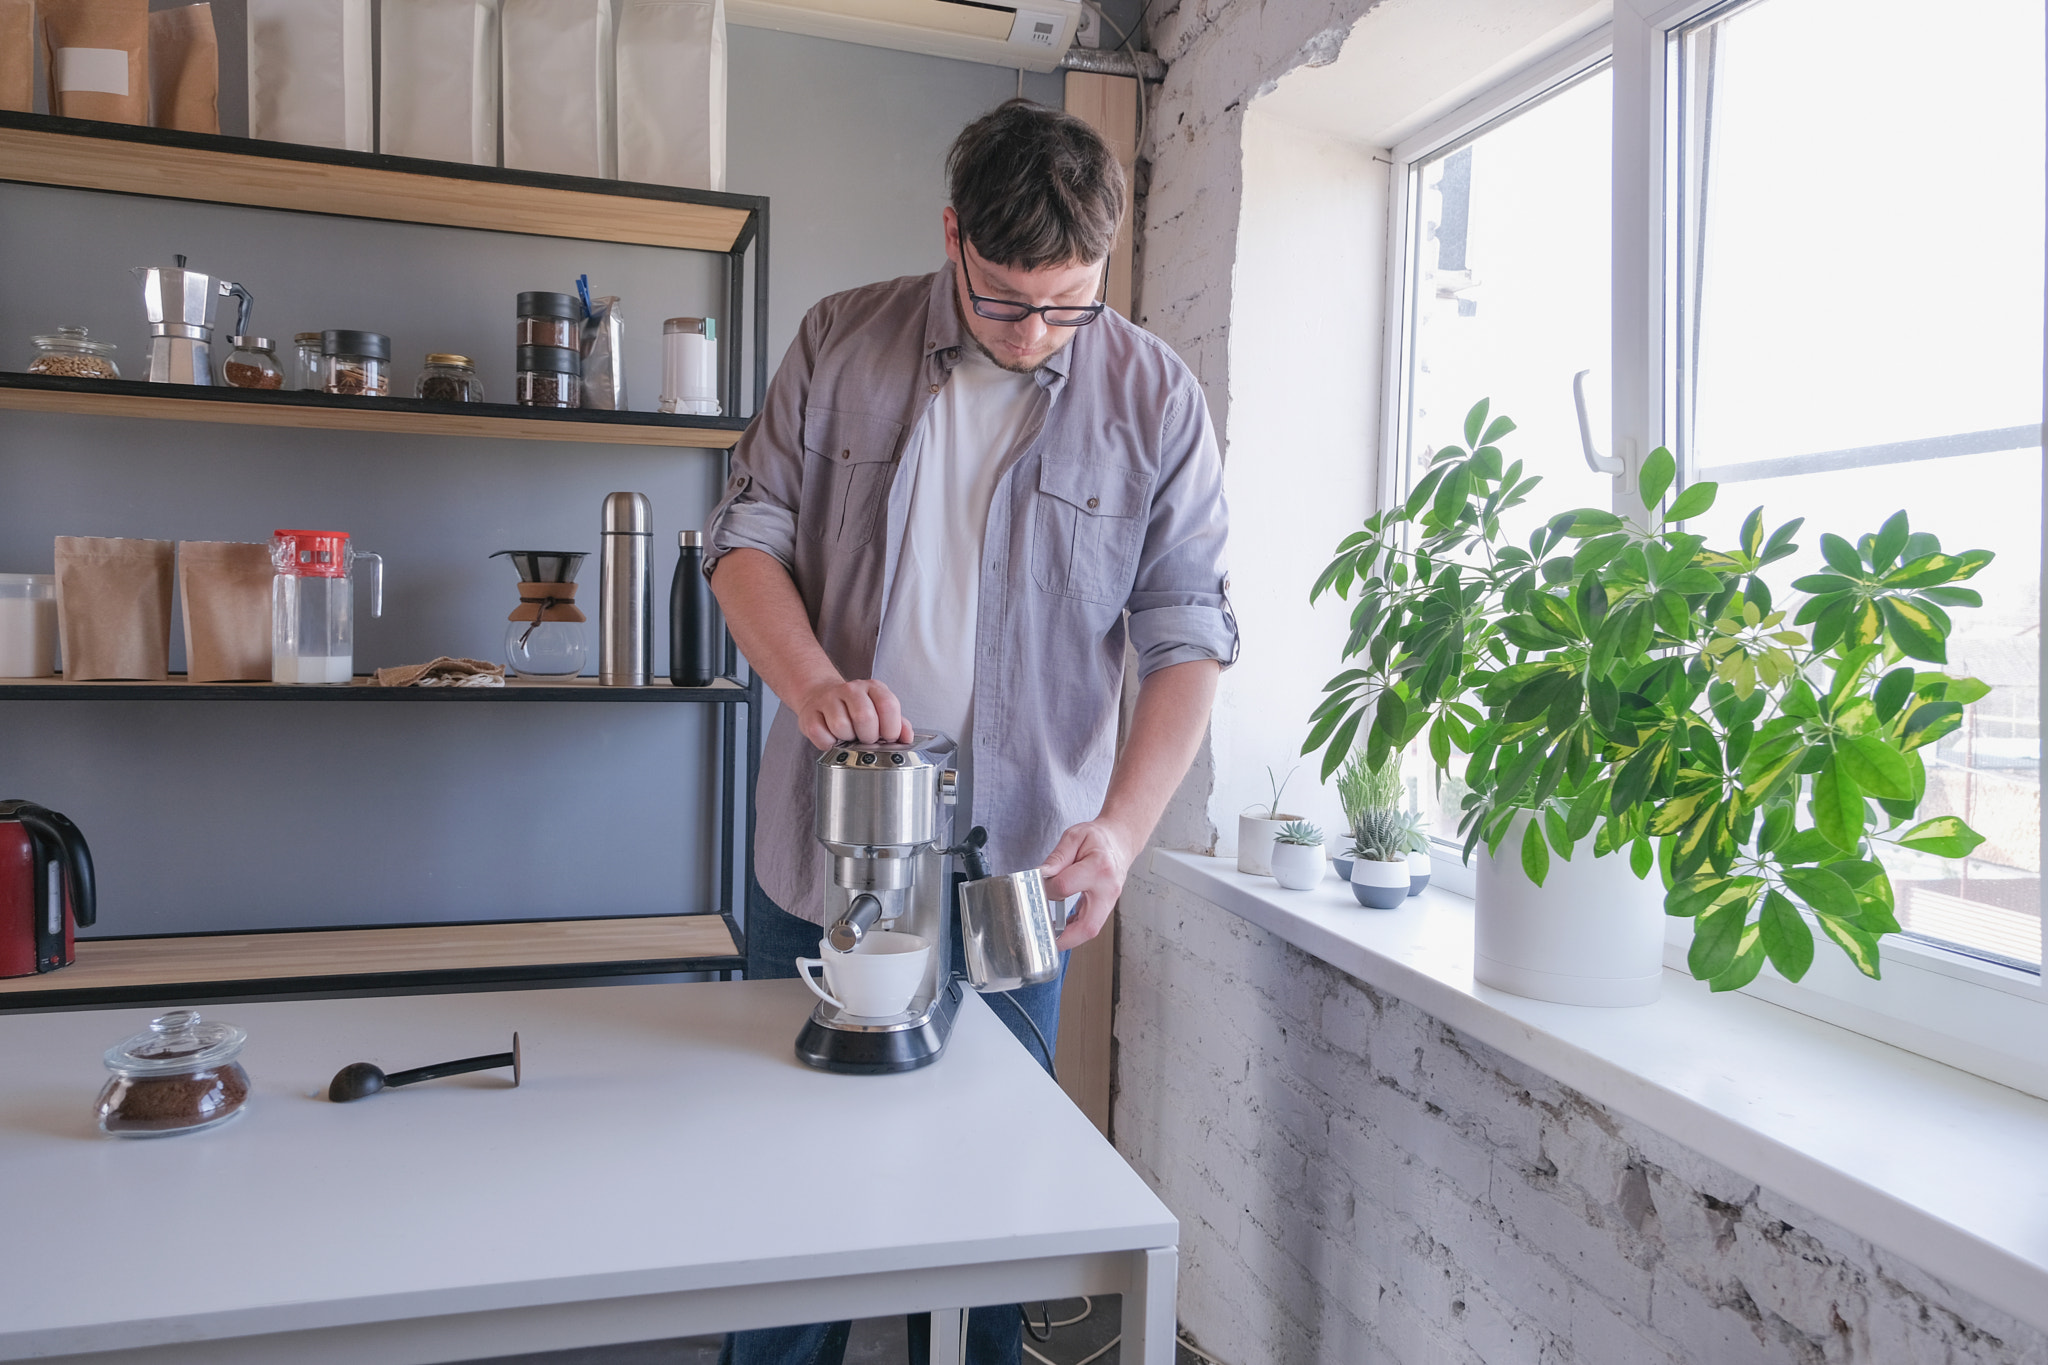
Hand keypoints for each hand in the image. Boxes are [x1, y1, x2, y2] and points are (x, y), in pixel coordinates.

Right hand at [794, 677, 913, 748]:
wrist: (820, 696)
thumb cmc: (855, 709)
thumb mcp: (880, 710)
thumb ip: (898, 724)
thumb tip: (907, 738)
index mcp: (873, 687)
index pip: (888, 705)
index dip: (891, 728)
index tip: (887, 738)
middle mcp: (851, 689)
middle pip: (865, 717)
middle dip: (868, 736)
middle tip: (865, 738)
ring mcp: (828, 699)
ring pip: (841, 726)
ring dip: (847, 739)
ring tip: (847, 736)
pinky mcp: (810, 714)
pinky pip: (822, 736)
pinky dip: (829, 744)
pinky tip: (832, 737)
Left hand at [1040, 819, 1134, 949]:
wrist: (1120, 841)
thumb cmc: (1098, 839)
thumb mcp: (1074, 837)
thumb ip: (1057, 857)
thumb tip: (1041, 875)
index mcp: (1098, 867)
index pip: (1065, 886)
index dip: (1046, 889)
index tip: (1036, 887)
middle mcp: (1107, 889)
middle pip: (1088, 925)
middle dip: (1064, 938)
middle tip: (1043, 939)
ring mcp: (1109, 901)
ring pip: (1091, 930)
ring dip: (1068, 938)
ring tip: (1048, 936)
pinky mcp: (1106, 907)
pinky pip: (1091, 925)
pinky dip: (1073, 930)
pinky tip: (1059, 928)